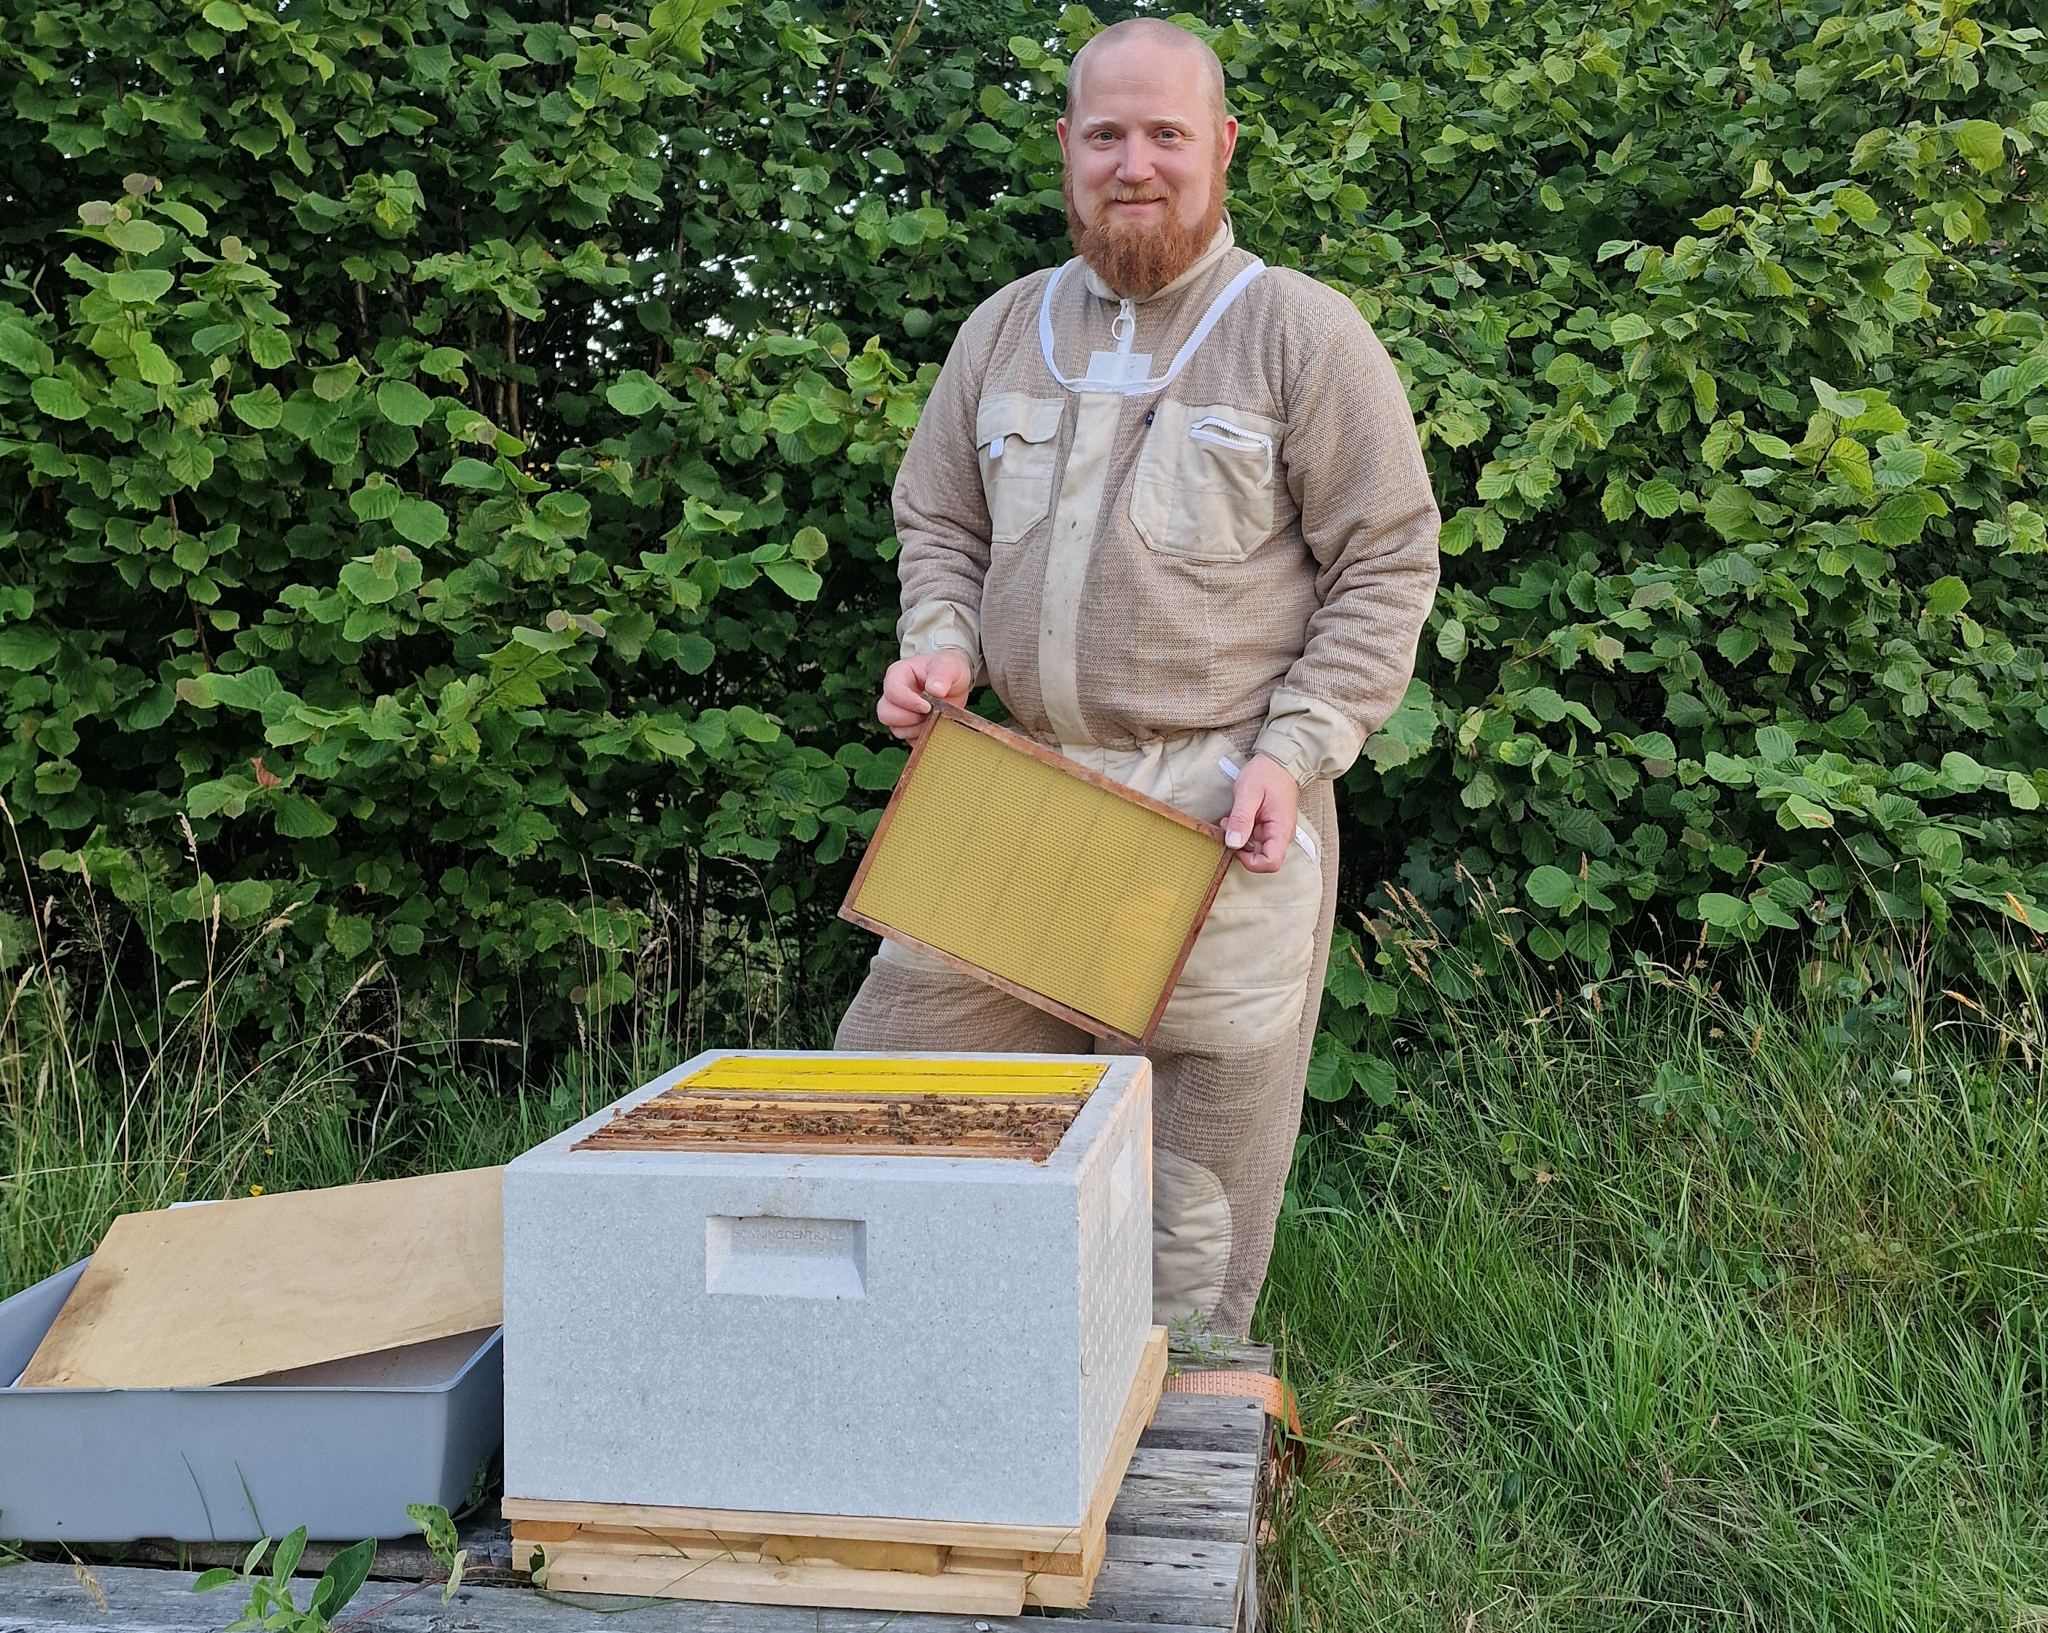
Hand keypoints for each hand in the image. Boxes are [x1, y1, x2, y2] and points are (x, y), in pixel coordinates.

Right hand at [878, 648, 972, 738]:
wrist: (955, 682)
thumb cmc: (947, 668)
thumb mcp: (949, 665)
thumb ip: (942, 674)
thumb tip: (935, 690)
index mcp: (897, 675)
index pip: (892, 691)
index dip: (908, 702)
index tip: (928, 706)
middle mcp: (893, 696)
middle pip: (886, 714)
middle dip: (910, 718)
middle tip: (930, 712)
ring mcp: (899, 714)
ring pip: (897, 730)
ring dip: (918, 728)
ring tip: (936, 717)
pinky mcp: (908, 728)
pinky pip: (910, 740)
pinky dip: (924, 737)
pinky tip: (936, 726)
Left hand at [1223, 754, 1299, 874]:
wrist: (1278, 761)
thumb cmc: (1266, 774)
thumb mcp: (1248, 794)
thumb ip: (1241, 819)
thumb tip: (1233, 843)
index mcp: (1281, 829)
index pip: (1271, 863)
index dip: (1251, 862)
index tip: (1236, 846)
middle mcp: (1281, 835)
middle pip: (1262, 858)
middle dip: (1240, 847)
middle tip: (1228, 826)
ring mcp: (1276, 831)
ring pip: (1256, 849)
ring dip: (1239, 838)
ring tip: (1230, 819)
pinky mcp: (1269, 827)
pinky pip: (1255, 838)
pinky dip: (1242, 832)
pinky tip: (1236, 818)